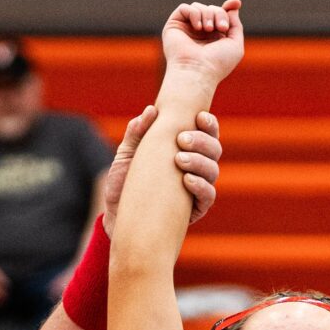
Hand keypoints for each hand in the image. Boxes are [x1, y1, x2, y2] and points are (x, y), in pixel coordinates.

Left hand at [104, 105, 223, 227]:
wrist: (115, 219)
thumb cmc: (123, 185)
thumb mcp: (125, 156)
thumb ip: (136, 132)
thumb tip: (151, 110)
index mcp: (186, 151)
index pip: (207, 133)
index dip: (208, 124)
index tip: (198, 117)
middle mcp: (196, 169)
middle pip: (214, 149)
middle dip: (202, 141)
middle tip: (181, 139)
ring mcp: (197, 190)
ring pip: (213, 170)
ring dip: (200, 161)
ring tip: (179, 159)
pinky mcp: (194, 211)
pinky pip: (208, 197)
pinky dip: (201, 186)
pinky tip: (187, 180)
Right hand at [161, 0, 244, 86]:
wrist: (197, 72)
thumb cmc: (217, 63)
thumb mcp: (235, 44)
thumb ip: (236, 25)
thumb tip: (233, 7)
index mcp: (213, 37)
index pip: (220, 15)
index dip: (228, 7)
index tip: (236, 3)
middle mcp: (199, 33)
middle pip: (212, 8)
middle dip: (219, 14)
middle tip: (221, 28)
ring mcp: (186, 29)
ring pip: (199, 7)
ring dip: (208, 14)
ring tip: (207, 30)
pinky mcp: (173, 26)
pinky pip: (184, 8)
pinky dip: (194, 13)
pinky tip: (198, 27)